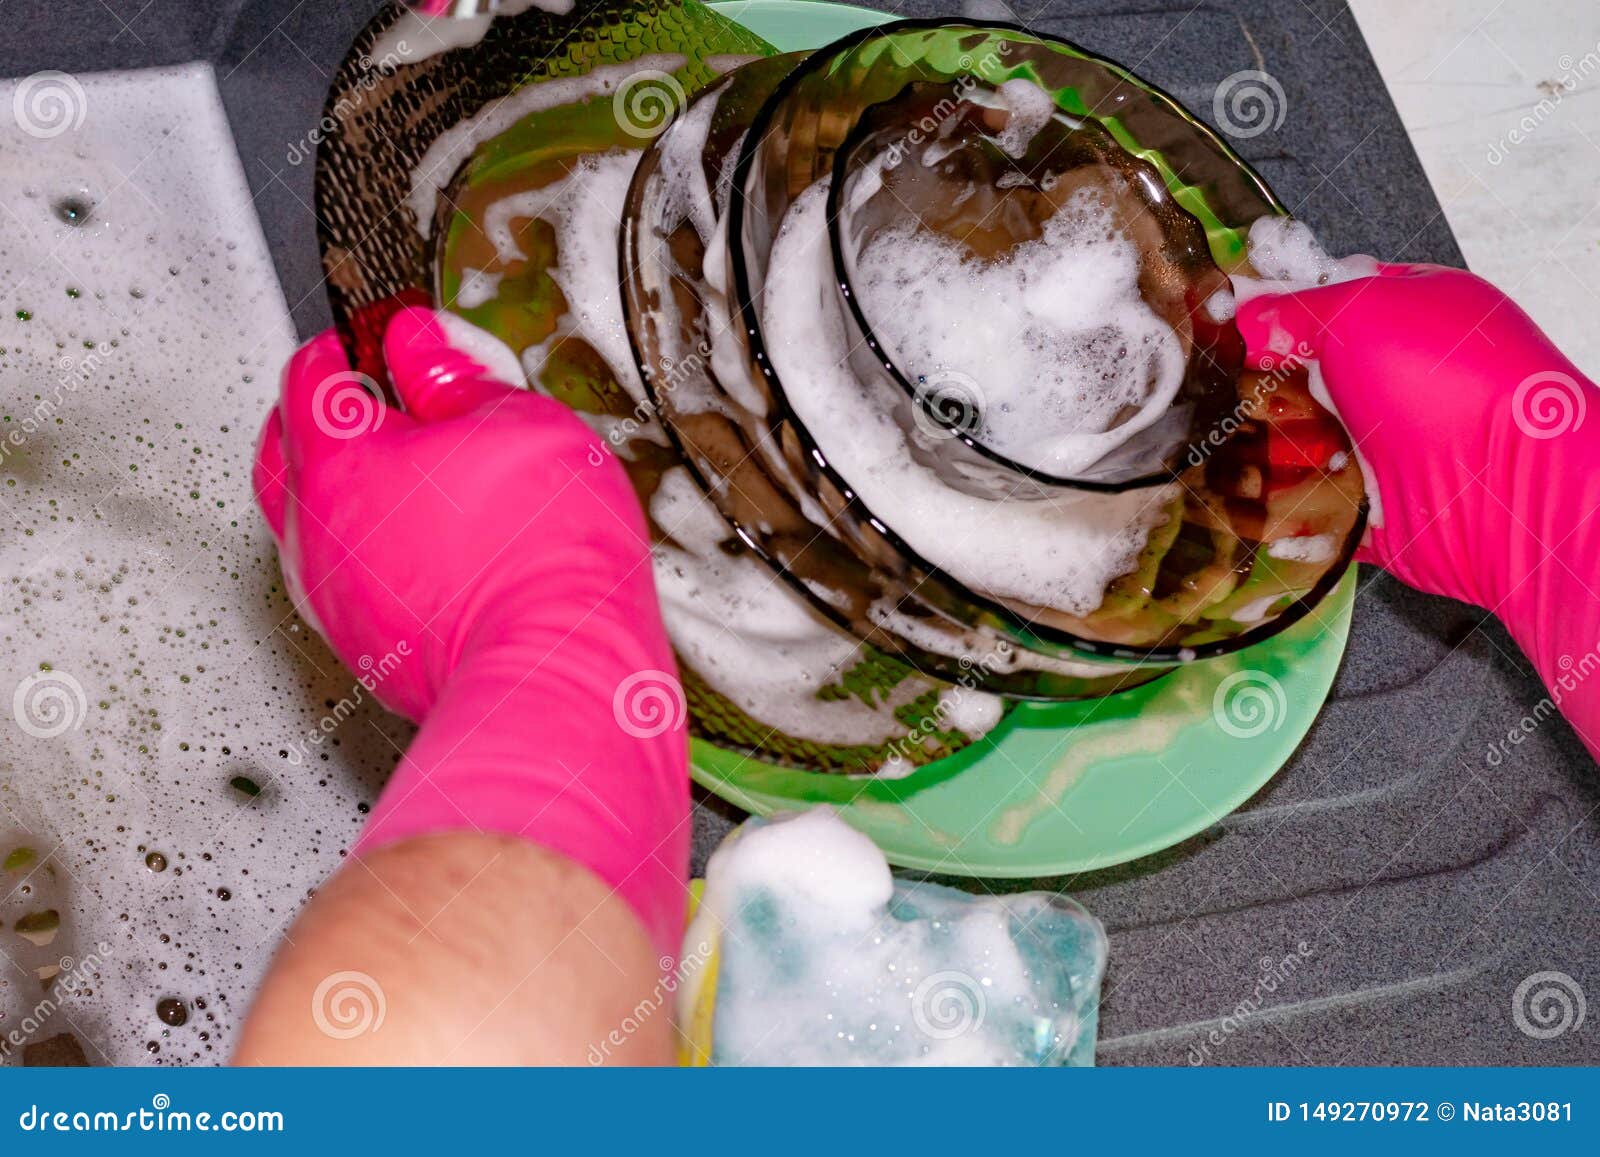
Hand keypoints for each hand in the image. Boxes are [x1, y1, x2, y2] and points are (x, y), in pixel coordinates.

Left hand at [252, 307, 688, 955]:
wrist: (560, 671)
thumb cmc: (542, 558)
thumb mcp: (521, 423)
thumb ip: (459, 374)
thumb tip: (424, 348)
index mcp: (338, 461)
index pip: (311, 373)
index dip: (358, 344)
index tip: (399, 344)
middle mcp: (316, 534)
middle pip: (287, 448)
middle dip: (335, 416)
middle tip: (395, 406)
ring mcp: (335, 600)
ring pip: (318, 523)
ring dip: (358, 492)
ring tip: (430, 482)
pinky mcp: (368, 651)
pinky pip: (356, 582)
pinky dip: (383, 555)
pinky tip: (444, 551)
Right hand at [1238, 264, 1599, 756]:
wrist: (1506, 490)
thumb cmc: (1451, 382)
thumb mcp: (1360, 311)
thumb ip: (1291, 307)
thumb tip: (1240, 312)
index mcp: (1402, 314)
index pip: (1319, 299)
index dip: (1263, 305)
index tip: (1207, 317)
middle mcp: (1392, 379)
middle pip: (1296, 375)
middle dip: (1249, 383)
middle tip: (1196, 385)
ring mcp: (1382, 446)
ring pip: (1295, 441)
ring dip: (1256, 446)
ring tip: (1206, 443)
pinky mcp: (1369, 508)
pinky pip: (1307, 505)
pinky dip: (1276, 506)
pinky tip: (1235, 496)